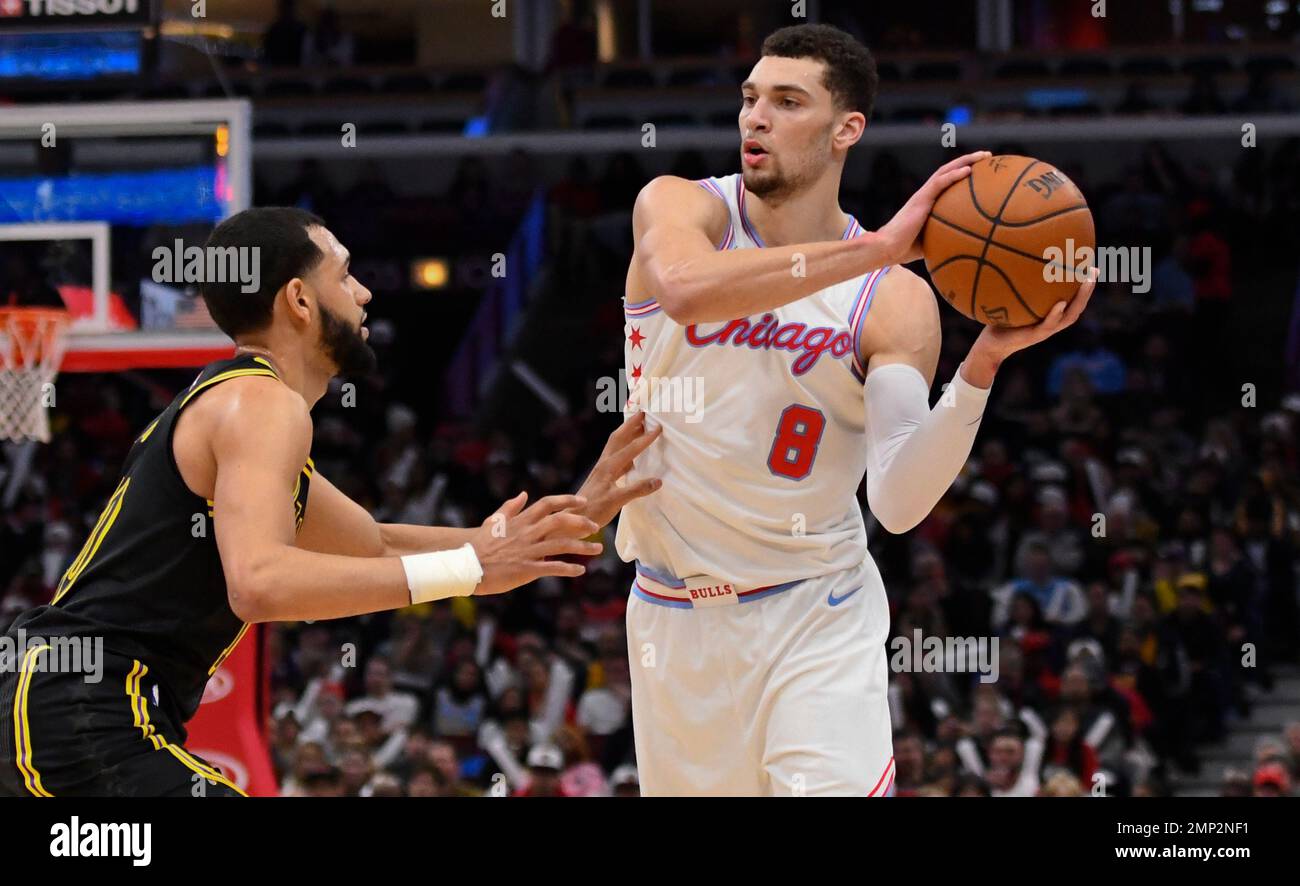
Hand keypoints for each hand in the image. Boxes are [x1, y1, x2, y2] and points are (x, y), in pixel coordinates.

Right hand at [469, 493, 601, 594]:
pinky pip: (552, 568)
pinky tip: (580, 570)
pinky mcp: (526, 569)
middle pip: (560, 521)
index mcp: (521, 520)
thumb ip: (511, 507)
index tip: (583, 502)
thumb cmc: (479, 544)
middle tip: (596, 526)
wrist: (467, 565)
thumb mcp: (494, 521)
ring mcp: (528, 550)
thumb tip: (524, 494)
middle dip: (581, 522)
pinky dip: (568, 568)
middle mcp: (527, 533)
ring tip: (598, 549)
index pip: (547, 504)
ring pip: (561, 545)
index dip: (567, 501)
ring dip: (583, 546)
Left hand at [573, 411, 662, 529]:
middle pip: (618, 438)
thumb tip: (658, 481)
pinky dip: (627, 450)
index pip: (630, 449)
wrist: (572, 521)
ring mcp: (603, 470)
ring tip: (640, 425)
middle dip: (631, 424)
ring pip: (616, 445)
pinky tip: (634, 454)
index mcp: (608, 467)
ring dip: (628, 433)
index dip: (645, 438)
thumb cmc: (592, 511)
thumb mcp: (616, 501)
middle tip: (644, 411)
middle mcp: (604, 464)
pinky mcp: (603, 477)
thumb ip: (636, 490)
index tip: (658, 427)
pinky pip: (617, 457)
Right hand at [878, 150, 990, 264]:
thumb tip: (964, 246)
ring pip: (946, 171)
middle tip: (987, 156)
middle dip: (969, 160)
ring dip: (965, 161)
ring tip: (984, 156)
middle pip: (949, 171)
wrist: (887, 248)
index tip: (981, 170)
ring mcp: (923, 195)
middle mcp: (925, 194)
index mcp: (927, 202)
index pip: (947, 181)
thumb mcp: (931, 241)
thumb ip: (944, 237)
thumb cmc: (905, 249)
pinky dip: (954, 175)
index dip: (963, 172)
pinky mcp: (920, 199)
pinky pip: (940, 183)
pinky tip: (968, 170)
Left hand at [962, 266, 1098, 387]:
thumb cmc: (999, 322)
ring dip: (1080, 299)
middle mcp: (1051, 323)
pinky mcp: (1033, 336)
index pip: (1072, 300)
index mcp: (1050, 316)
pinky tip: (1060, 303)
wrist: (989, 346)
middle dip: (1087, 290)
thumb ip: (1016, 287)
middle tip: (1094, 271)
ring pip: (1069, 316)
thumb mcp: (1008, 302)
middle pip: (1077, 307)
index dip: (1083, 286)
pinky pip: (1047, 325)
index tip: (1091, 266)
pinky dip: (1055, 315)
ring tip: (1087, 282)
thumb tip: (1013, 258)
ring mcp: (1044, 331)